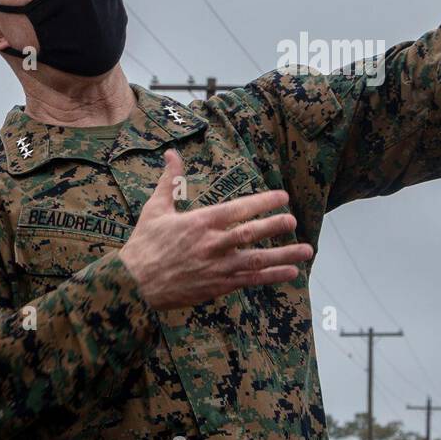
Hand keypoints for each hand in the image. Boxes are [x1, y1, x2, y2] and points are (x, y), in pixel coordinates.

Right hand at [119, 150, 312, 309]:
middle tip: (294, 220)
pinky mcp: (218, 286)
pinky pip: (250, 281)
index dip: (263, 202)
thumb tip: (170, 153)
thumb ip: (170, 181)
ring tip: (307, 250)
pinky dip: (272, 276)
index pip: (238, 209)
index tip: (283, 196)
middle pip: (251, 233)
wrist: (133, 285)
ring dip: (284, 255)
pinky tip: (291, 272)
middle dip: (276, 226)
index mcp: (200, 222)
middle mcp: (212, 244)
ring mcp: (217, 267)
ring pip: (257, 260)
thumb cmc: (144, 245)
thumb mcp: (155, 209)